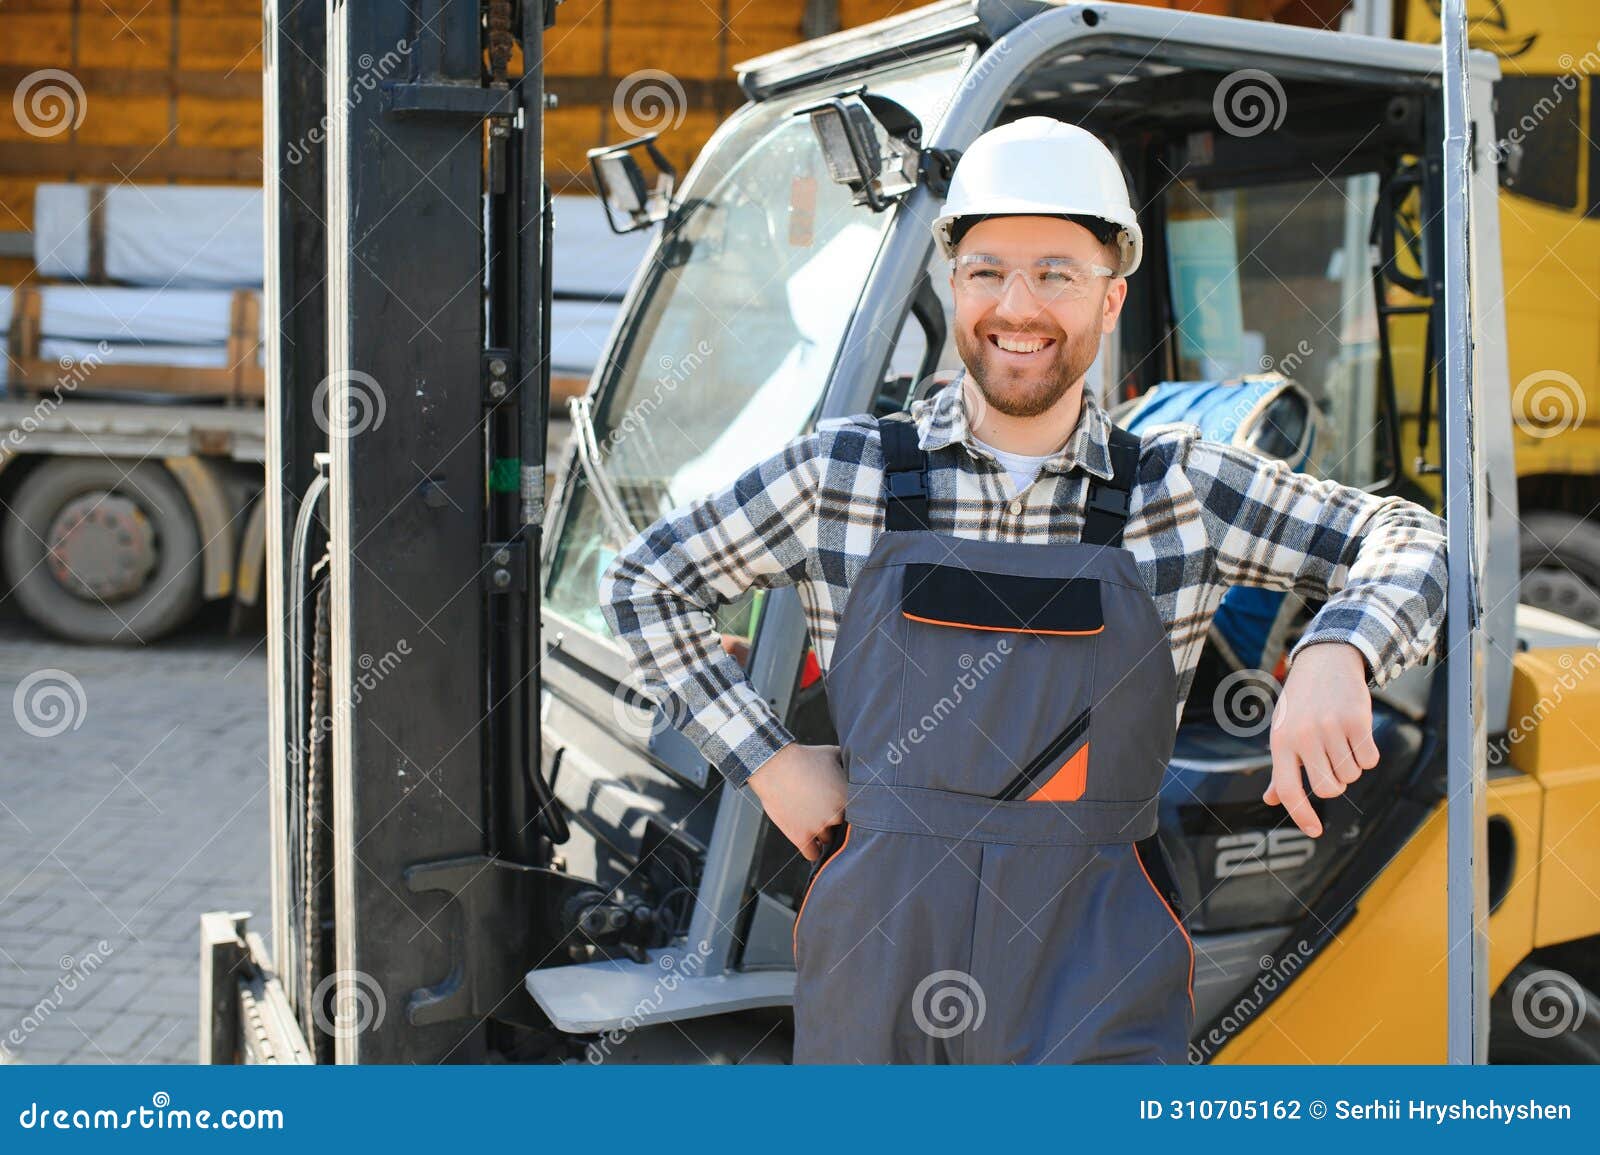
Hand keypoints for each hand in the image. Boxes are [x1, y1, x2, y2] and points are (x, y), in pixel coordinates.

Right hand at [746, 742, 847, 860]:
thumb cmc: (804, 757)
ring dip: (823, 833)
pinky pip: (813, 854)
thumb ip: (849, 762)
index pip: (860, 815)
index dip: (852, 812)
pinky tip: (811, 842)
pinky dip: (812, 850)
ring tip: (814, 821)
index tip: (843, 808)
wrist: (775, 765)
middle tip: (826, 811)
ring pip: (828, 840)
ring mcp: (819, 828)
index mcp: (848, 798)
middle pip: (843, 828)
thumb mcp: (833, 754)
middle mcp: (837, 816)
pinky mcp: (801, 837)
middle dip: (836, 821)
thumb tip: (858, 762)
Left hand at [1263, 643, 1380, 837]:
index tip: (1315, 832)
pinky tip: (1356, 733)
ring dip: (1352, 765)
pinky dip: (1368, 754)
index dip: (1302, 815)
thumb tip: (1272, 800)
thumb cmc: (1301, 704)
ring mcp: (1330, 728)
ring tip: (1340, 740)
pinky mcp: (1356, 720)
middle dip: (1336, 782)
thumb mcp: (1283, 731)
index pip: (1289, 790)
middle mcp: (1303, 736)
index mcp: (1280, 742)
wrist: (1325, 661)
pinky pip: (1371, 760)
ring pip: (1353, 775)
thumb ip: (1281, 768)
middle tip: (1332, 761)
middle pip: (1330, 789)